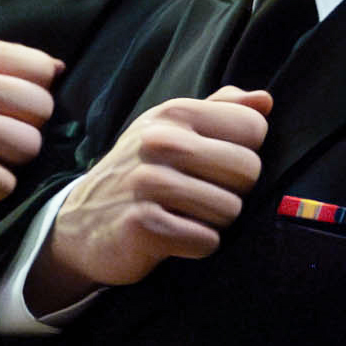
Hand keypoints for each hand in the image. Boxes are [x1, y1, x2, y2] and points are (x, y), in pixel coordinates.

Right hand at [29, 87, 267, 308]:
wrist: (81, 224)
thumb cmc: (141, 174)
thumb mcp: (172, 130)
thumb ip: (220, 111)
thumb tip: (265, 100)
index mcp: (174, 112)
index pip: (253, 127)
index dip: (244, 153)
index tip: (215, 165)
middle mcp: (160, 142)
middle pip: (248, 170)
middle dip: (233, 192)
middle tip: (199, 196)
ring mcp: (149, 183)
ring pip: (231, 209)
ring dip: (214, 223)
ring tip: (183, 216)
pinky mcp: (144, 225)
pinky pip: (207, 241)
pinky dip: (197, 246)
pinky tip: (173, 237)